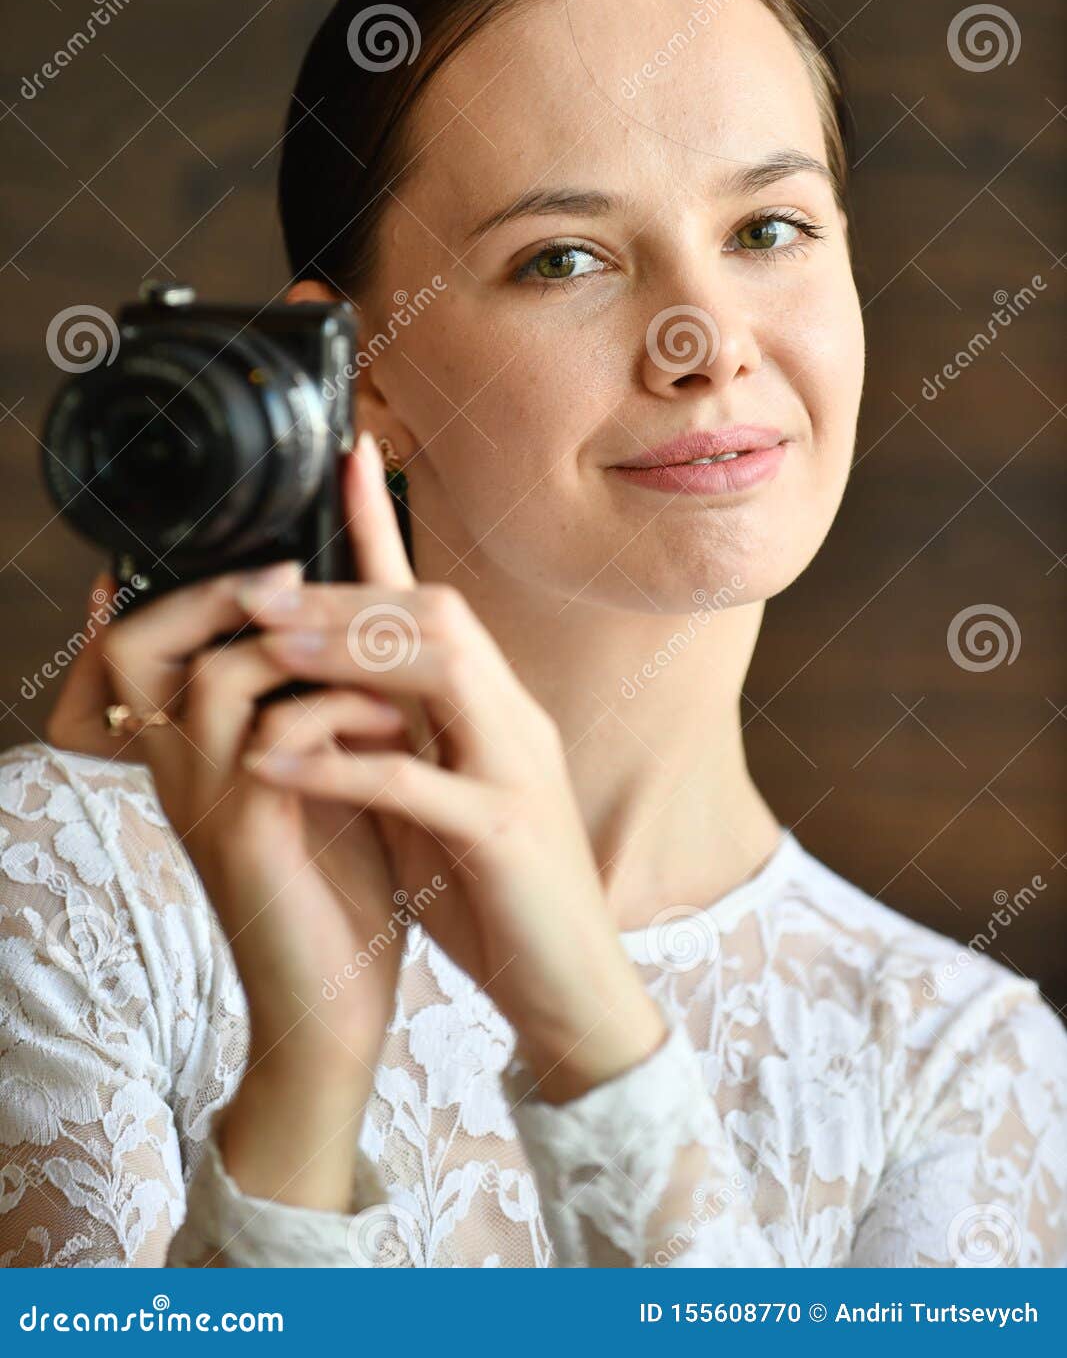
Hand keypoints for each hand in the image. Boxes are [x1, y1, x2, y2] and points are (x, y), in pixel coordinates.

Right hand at [44, 525, 414, 1097]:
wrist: (335, 1004)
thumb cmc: (334, 886)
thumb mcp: (322, 773)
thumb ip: (315, 702)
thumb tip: (345, 620)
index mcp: (192, 752)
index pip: (136, 648)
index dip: (163, 592)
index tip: (227, 543)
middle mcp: (180, 772)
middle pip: (139, 648)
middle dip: (215, 594)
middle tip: (288, 572)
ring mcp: (207, 804)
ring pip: (215, 679)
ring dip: (303, 647)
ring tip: (373, 648)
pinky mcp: (250, 838)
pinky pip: (275, 741)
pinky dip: (338, 711)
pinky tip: (390, 721)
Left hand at [239, 430, 666, 1102]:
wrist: (571, 991)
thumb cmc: (496, 897)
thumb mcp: (433, 801)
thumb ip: (392, 740)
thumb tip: (316, 697)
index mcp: (493, 707)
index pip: (434, 596)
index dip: (388, 523)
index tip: (347, 453)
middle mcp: (514, 718)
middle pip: (435, 612)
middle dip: (346, 592)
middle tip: (260, 592)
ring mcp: (517, 769)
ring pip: (442, 665)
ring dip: (351, 650)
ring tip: (272, 652)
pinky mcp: (507, 833)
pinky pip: (419, 777)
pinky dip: (344, 762)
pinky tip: (278, 763)